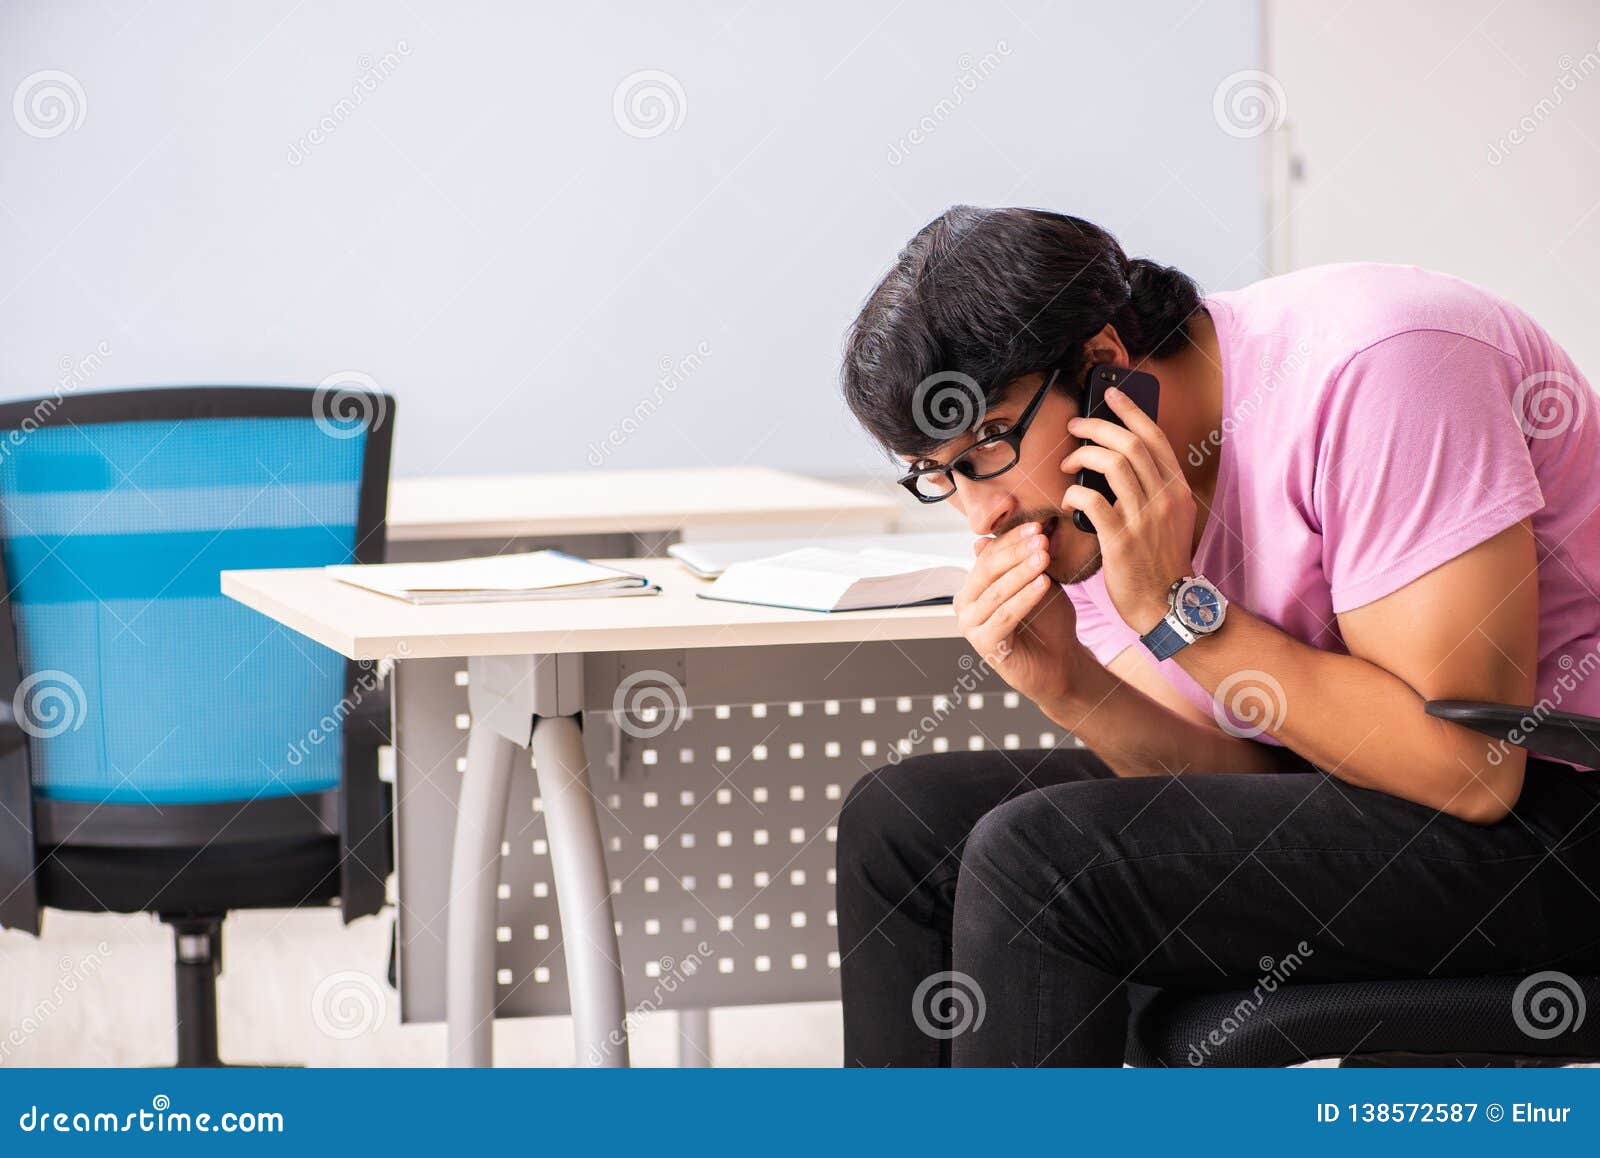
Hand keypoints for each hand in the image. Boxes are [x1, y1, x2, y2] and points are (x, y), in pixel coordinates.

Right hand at [953, 522, 1084, 705]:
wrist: (1060, 661)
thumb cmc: (1047, 621)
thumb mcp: (1037, 581)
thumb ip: (1020, 560)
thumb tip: (999, 531)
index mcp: (973, 587)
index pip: (988, 555)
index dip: (1012, 539)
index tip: (1037, 526)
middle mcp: (965, 604)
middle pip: (988, 570)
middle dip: (1017, 552)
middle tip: (1041, 538)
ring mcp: (970, 625)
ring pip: (996, 591)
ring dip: (1022, 571)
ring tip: (1044, 557)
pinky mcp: (983, 644)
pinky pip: (1005, 615)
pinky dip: (1025, 597)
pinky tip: (1043, 582)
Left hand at [1060, 385, 1197, 632]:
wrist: (1167, 604)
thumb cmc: (1161, 560)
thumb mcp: (1171, 517)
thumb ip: (1154, 488)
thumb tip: (1124, 460)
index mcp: (1176, 489)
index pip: (1154, 437)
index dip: (1131, 410)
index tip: (1111, 394)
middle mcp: (1163, 498)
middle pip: (1129, 443)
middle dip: (1097, 426)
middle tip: (1075, 426)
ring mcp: (1143, 518)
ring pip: (1112, 463)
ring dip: (1082, 455)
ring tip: (1067, 463)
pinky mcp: (1120, 539)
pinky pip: (1092, 500)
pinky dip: (1075, 491)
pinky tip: (1069, 495)